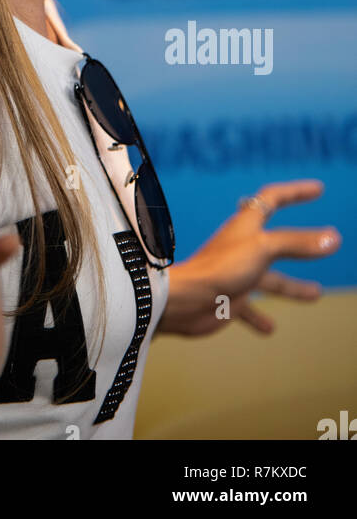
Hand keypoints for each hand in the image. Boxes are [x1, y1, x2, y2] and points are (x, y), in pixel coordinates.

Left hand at [159, 179, 340, 336]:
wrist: (185, 301)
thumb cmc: (220, 268)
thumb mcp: (264, 249)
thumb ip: (297, 243)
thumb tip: (333, 238)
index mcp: (247, 225)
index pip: (273, 198)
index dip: (295, 192)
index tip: (318, 189)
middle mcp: (243, 247)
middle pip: (278, 241)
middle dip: (301, 242)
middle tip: (327, 241)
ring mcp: (237, 274)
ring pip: (271, 279)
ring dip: (292, 287)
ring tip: (315, 294)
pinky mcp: (231, 299)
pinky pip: (250, 308)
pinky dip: (260, 317)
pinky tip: (270, 329)